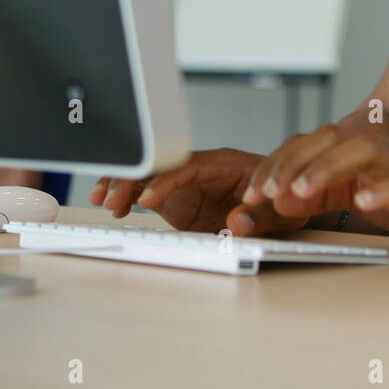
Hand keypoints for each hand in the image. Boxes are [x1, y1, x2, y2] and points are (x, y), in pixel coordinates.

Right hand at [89, 148, 315, 236]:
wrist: (286, 202)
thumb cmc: (284, 198)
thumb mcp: (281, 210)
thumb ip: (260, 218)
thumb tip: (237, 224)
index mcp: (222, 164)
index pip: (188, 165)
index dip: (167, 179)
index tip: (150, 198)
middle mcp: (199, 170)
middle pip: (160, 165)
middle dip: (134, 178)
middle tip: (113, 198)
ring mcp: (185, 184)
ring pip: (148, 175)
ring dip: (124, 184)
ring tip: (103, 199)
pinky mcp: (177, 198)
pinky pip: (147, 190)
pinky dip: (128, 195)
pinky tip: (112, 205)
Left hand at [242, 124, 388, 255]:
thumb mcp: (358, 199)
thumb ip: (320, 198)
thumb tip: (274, 202)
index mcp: (354, 156)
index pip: (307, 148)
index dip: (276, 166)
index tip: (249, 194)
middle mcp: (375, 154)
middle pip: (328, 141)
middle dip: (292, 164)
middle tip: (264, 192)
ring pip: (361, 154)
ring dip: (327, 169)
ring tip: (301, 192)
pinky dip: (382, 190)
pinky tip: (364, 203)